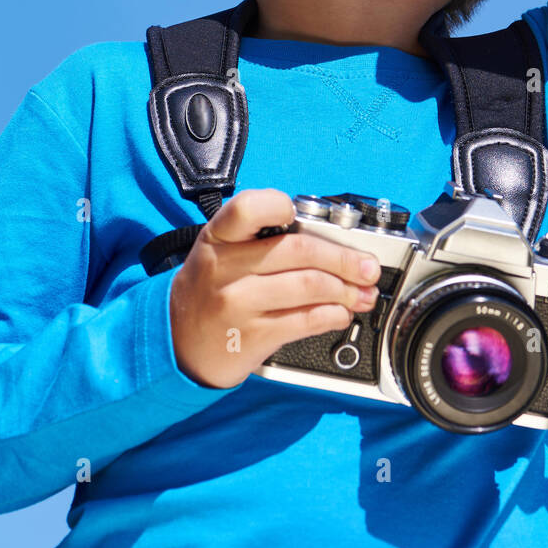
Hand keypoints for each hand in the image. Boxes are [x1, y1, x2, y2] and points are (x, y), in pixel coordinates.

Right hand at [168, 188, 381, 389]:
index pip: (249, 209)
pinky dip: (333, 315)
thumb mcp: (220, 251)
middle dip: (344, 258)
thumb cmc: (211, 287)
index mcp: (219, 237)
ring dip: (347, 290)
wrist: (178, 341)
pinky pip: (305, 321)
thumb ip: (262, 237)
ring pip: (309, 287)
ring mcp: (238, 304)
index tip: (302, 214)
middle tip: (368, 265)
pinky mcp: (252, 336)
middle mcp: (226, 268)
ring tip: (363, 293)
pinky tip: (341, 313)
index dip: (280, 206)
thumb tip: (330, 239)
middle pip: (298, 252)